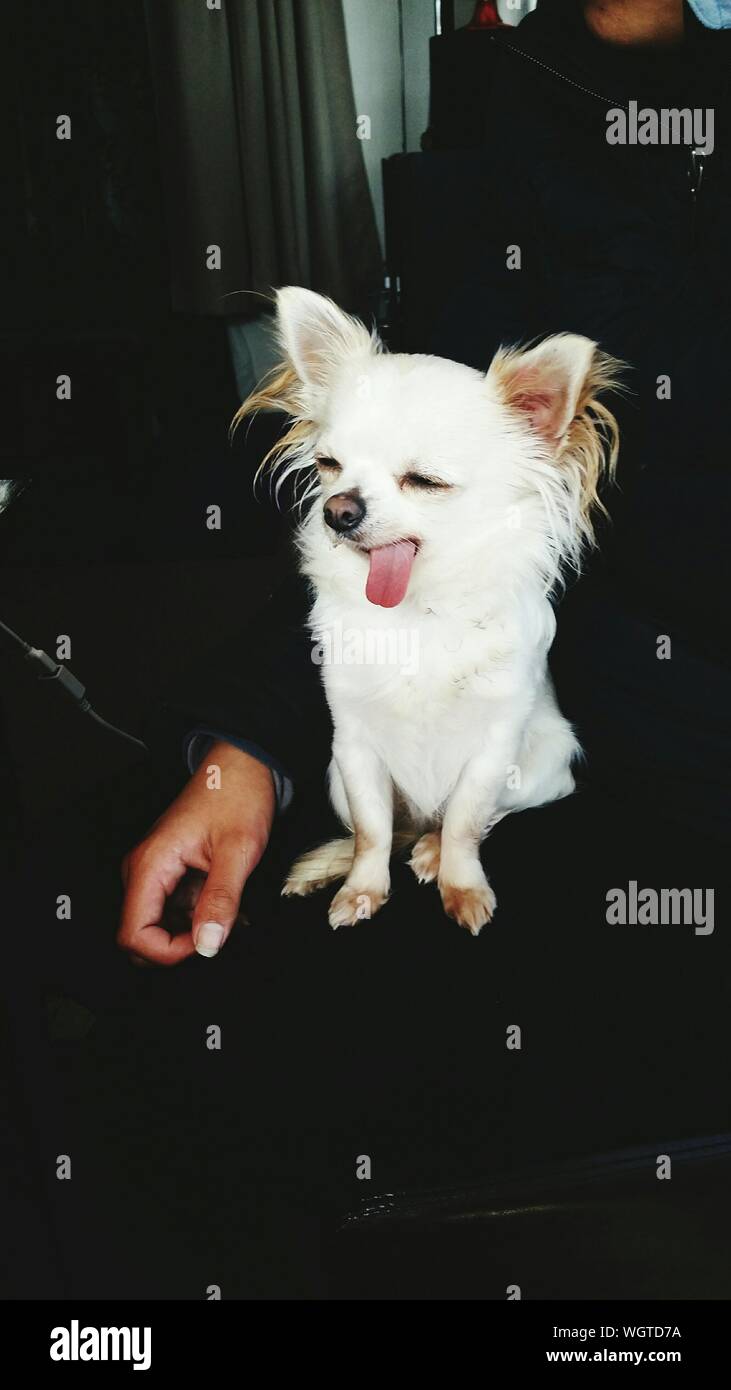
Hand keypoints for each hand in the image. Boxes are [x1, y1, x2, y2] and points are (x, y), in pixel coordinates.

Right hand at [117, 743, 275, 964]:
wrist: (242, 767)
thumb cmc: (236, 796)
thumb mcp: (238, 850)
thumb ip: (222, 900)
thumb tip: (208, 943)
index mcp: (150, 864)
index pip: (133, 934)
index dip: (168, 951)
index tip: (204, 942)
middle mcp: (144, 869)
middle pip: (140, 935)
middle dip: (177, 946)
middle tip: (216, 930)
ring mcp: (155, 871)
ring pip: (158, 926)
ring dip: (191, 931)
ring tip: (228, 912)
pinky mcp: (169, 871)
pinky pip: (173, 910)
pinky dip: (197, 916)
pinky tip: (223, 903)